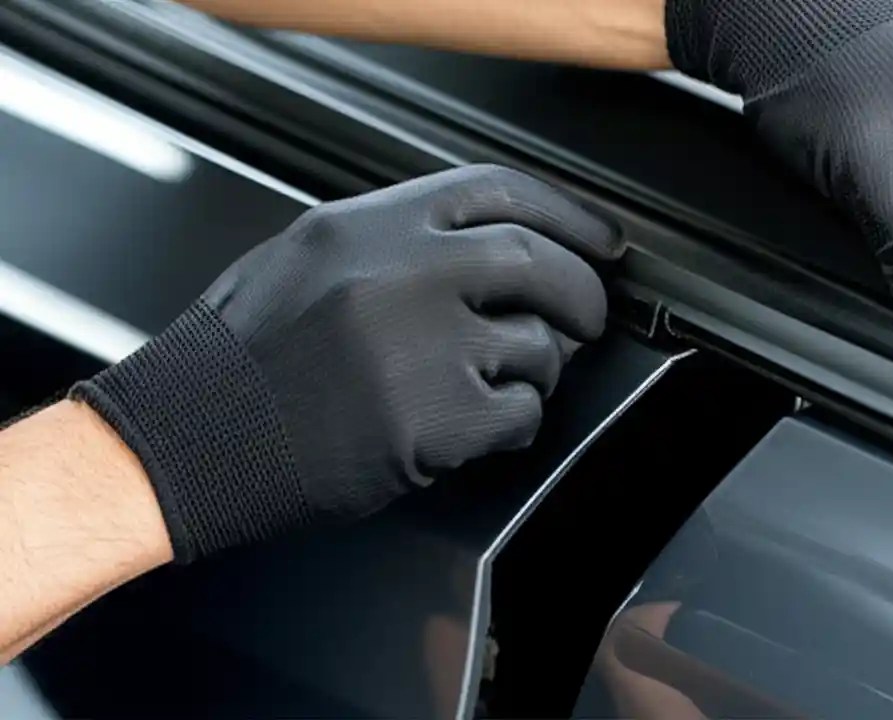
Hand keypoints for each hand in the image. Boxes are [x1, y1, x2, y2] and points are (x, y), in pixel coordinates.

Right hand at [71, 165, 622, 561]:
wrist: (188, 439)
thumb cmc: (242, 356)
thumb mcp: (308, 257)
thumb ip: (397, 241)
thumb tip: (493, 247)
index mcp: (367, 225)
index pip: (498, 190)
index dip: (568, 215)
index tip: (603, 240)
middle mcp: (398, 274)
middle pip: (537, 262)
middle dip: (582, 291)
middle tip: (588, 315)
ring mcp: (417, 346)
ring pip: (537, 345)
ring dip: (542, 367)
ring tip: (508, 378)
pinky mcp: (427, 419)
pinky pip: (519, 412)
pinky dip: (517, 420)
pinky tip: (483, 423)